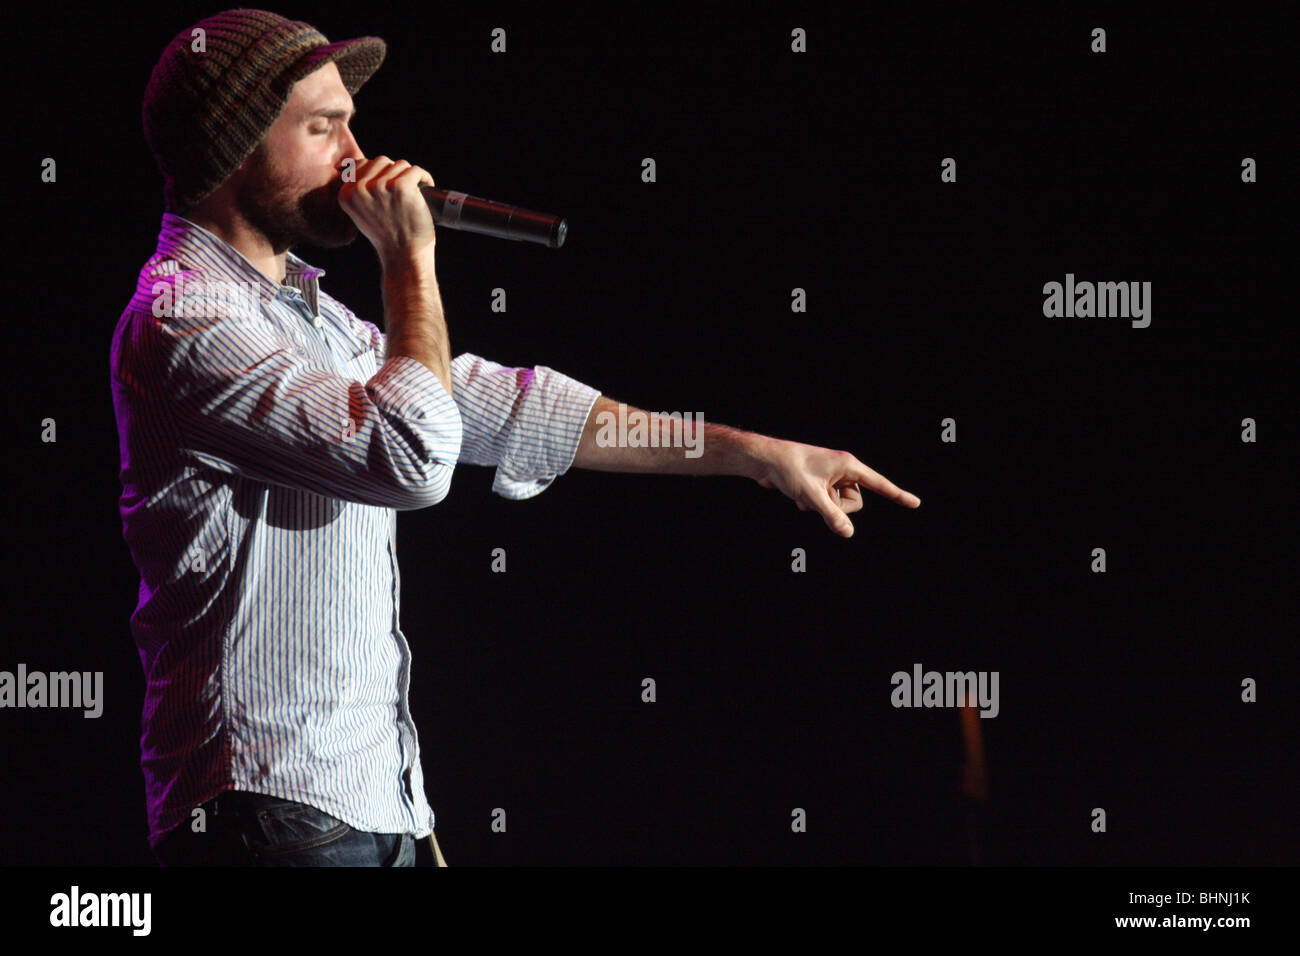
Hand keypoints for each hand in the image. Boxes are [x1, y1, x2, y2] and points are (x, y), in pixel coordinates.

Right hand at [338, 156, 436, 262]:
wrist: (404, 256)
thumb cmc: (388, 236)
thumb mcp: (362, 213)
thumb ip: (358, 191)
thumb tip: (353, 164)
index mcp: (347, 194)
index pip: (361, 164)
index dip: (379, 172)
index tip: (390, 186)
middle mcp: (361, 188)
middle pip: (381, 161)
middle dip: (394, 173)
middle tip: (403, 193)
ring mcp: (381, 186)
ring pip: (400, 165)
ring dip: (410, 177)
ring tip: (414, 194)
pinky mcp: (402, 186)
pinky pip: (416, 170)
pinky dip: (425, 178)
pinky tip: (427, 188)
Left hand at [753, 438, 920, 537]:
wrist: (766, 460)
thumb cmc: (789, 470)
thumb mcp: (812, 495)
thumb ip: (831, 516)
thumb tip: (848, 533)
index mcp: (848, 465)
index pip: (879, 483)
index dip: (897, 495)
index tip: (916, 503)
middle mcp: (843, 471)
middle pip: (854, 503)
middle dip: (836, 508)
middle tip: (817, 498)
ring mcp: (831, 479)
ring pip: (838, 506)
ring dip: (820, 506)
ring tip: (803, 494)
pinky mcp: (820, 485)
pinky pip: (825, 505)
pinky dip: (811, 504)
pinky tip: (796, 494)